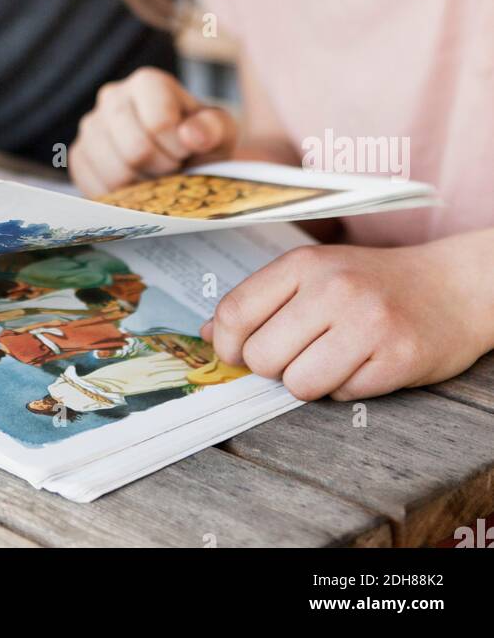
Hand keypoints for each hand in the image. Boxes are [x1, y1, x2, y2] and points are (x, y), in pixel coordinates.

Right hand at [68, 67, 236, 197]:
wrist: (180, 155)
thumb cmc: (199, 139)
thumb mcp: (219, 130)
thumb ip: (213, 128)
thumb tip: (190, 136)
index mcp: (147, 82)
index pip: (158, 123)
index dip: (178, 149)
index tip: (187, 152)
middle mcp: (111, 97)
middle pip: (135, 150)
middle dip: (162, 170)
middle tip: (173, 169)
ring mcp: (90, 126)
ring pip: (114, 172)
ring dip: (142, 188)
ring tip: (155, 176)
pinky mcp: (78, 155)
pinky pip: (94, 186)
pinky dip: (121, 198)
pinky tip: (136, 187)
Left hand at [200, 238, 488, 400]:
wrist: (450, 286)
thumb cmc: (370, 282)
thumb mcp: (313, 273)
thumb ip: (260, 300)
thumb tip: (208, 335)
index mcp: (304, 262)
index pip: (234, 313)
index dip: (226, 345)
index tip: (236, 353)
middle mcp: (334, 288)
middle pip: (262, 357)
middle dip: (273, 367)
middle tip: (298, 353)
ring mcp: (368, 323)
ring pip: (298, 384)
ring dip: (310, 382)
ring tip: (332, 358)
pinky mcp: (397, 359)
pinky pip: (342, 396)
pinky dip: (347, 388)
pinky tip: (364, 363)